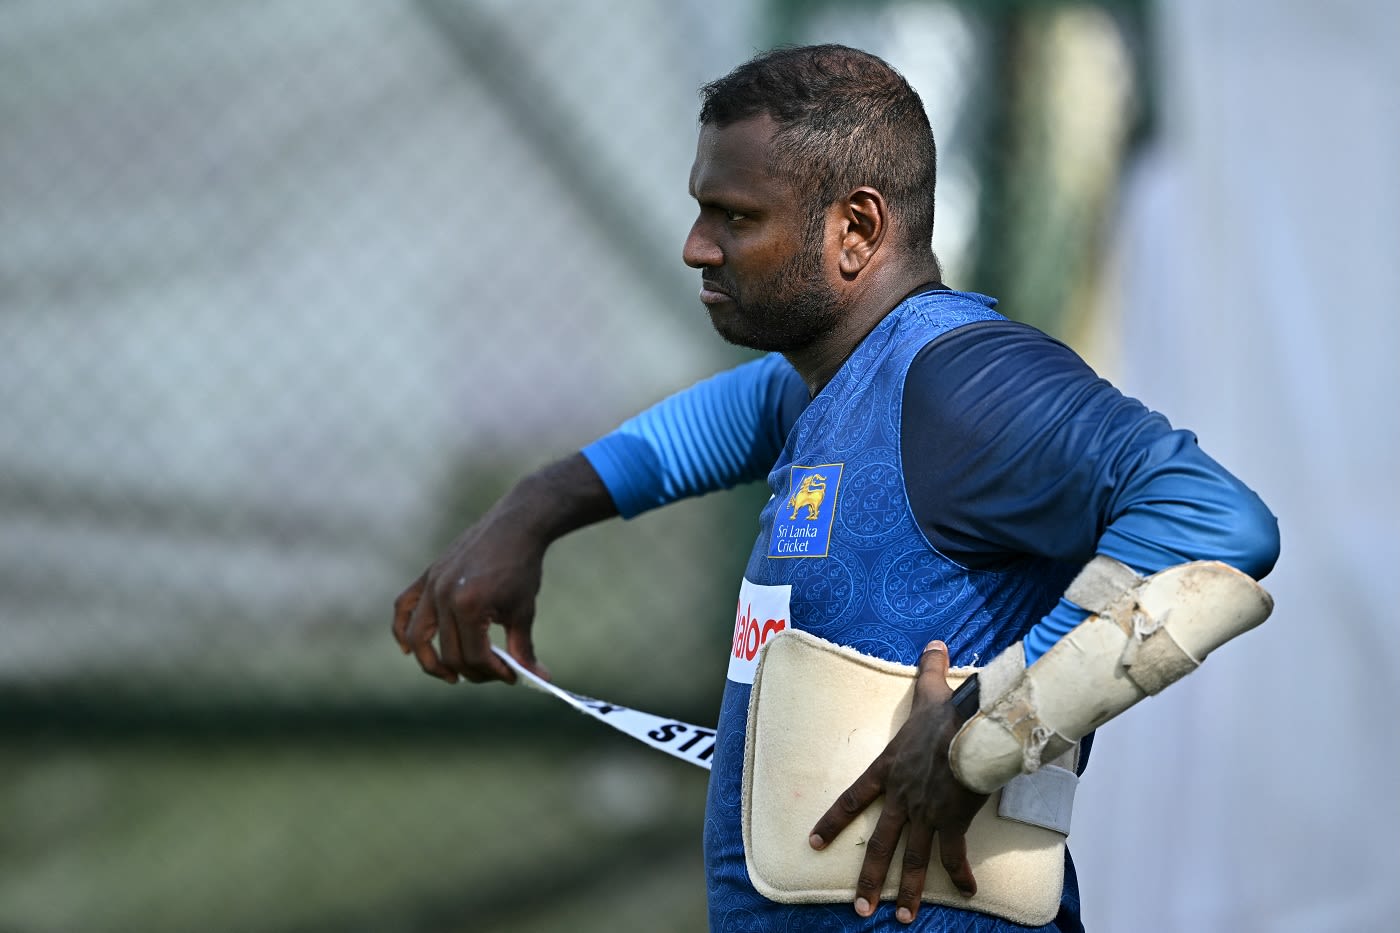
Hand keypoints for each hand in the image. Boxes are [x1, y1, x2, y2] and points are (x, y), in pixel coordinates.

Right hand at [391, 454, 617, 684]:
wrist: (515, 526)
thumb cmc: (522, 567)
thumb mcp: (524, 611)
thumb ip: (523, 648)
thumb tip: (538, 677)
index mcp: (469, 605)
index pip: (474, 657)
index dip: (494, 673)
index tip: (512, 675)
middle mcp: (444, 596)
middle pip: (449, 652)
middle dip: (473, 671)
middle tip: (493, 673)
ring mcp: (432, 584)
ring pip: (417, 637)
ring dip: (432, 662)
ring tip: (451, 676)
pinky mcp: (428, 575)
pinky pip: (404, 607)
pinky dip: (402, 630)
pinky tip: (409, 649)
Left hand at [808, 640, 987, 924]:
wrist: (974, 729)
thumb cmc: (952, 711)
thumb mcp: (933, 688)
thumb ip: (929, 669)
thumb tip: (934, 643)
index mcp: (888, 768)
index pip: (853, 799)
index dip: (833, 822)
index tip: (814, 843)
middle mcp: (902, 796)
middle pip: (879, 843)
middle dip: (868, 877)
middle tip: (859, 907)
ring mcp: (926, 812)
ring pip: (911, 859)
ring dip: (905, 891)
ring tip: (898, 918)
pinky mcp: (954, 821)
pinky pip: (953, 855)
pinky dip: (959, 875)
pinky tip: (964, 892)